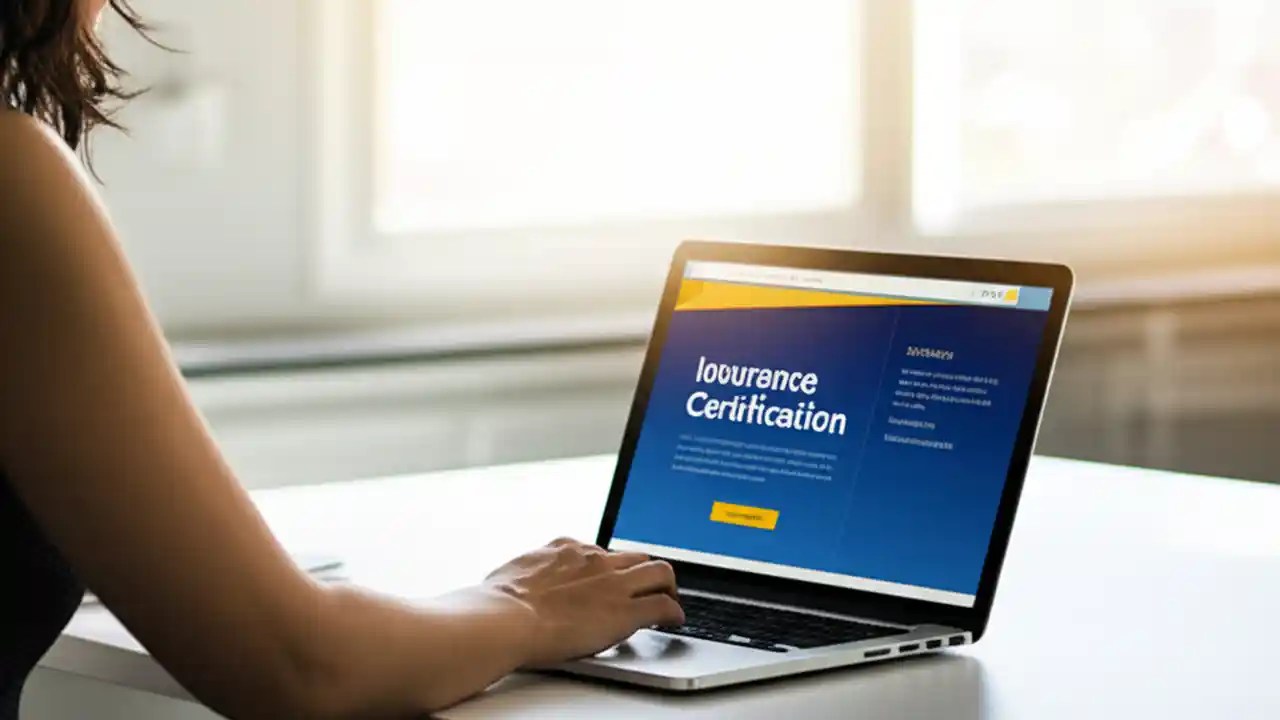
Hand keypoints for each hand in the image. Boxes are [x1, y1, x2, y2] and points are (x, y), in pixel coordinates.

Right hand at [484, 537, 684, 666]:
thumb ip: (526, 576)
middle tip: (648, 589)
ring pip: (659, 572)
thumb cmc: (496, 605)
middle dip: (643, 573)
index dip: (609, 568)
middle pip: (634, 557)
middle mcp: (593, 560)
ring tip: (669, 600)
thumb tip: (513, 586)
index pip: (599, 553)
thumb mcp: (510, 576)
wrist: (504, 619)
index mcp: (565, 550)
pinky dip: (674, 613)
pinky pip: (663, 605)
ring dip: (667, 587)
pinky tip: (674, 621)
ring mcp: (612, 584)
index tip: (609, 579)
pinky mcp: (625, 611)